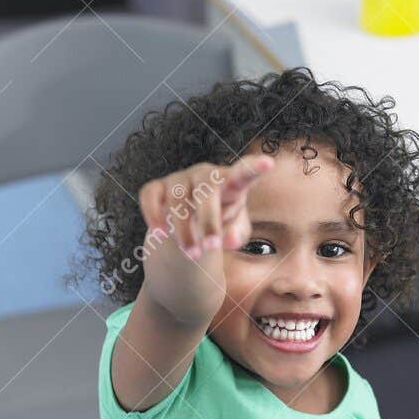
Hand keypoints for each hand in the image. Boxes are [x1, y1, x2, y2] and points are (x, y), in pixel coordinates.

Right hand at [138, 154, 271, 323]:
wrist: (190, 227)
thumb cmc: (220, 224)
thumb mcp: (234, 232)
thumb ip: (237, 235)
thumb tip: (230, 238)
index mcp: (230, 183)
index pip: (242, 174)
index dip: (253, 169)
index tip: (268, 164)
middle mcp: (204, 175)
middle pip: (206, 192)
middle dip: (209, 222)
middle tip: (211, 248)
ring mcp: (179, 179)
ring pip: (177, 200)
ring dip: (184, 230)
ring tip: (192, 255)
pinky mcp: (156, 188)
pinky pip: (151, 197)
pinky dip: (153, 215)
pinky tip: (160, 234)